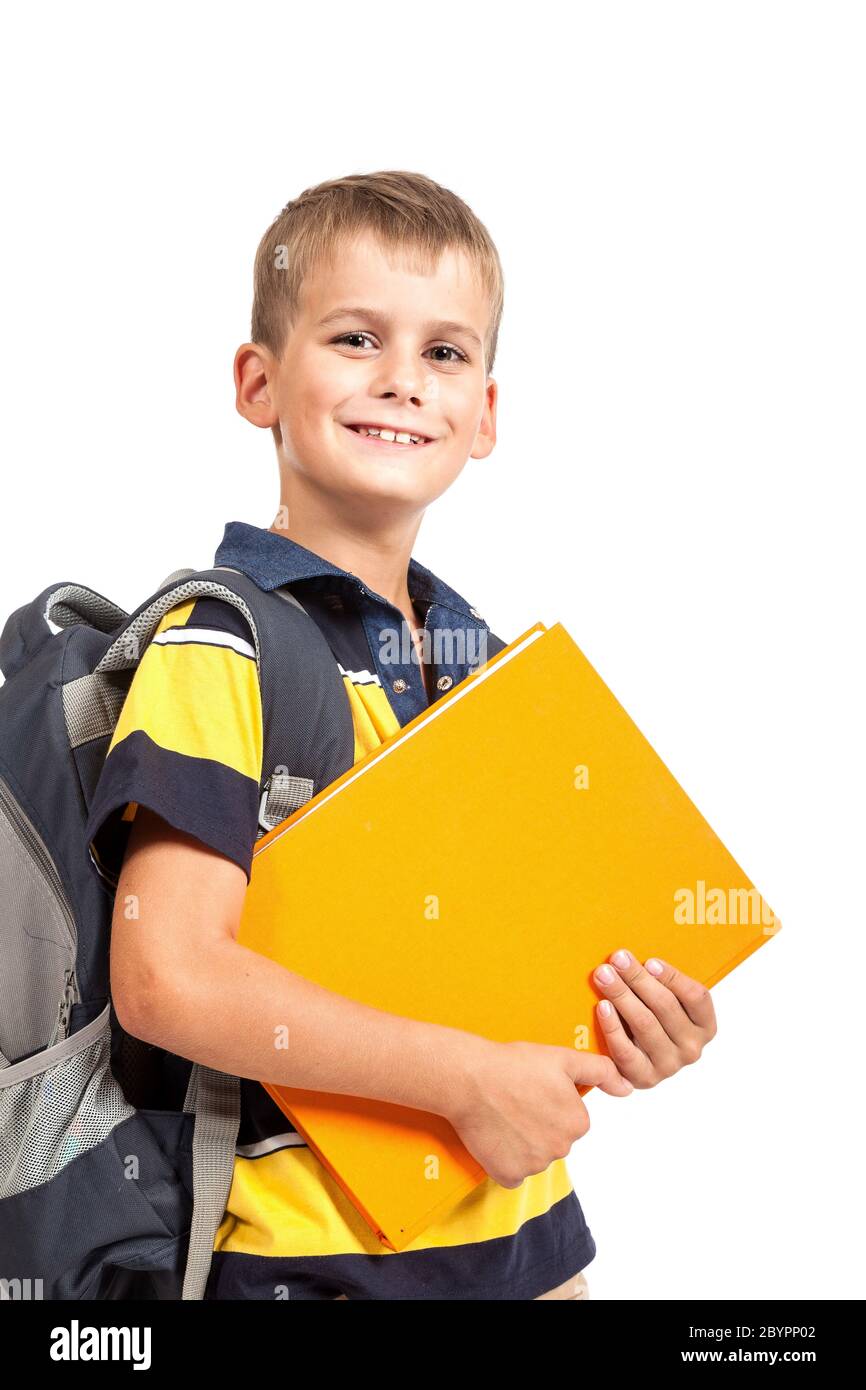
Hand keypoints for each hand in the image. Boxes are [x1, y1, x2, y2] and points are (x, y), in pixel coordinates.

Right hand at [446, 1036, 633, 1188]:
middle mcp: (561, 1149)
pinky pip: (512, 1173)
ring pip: (534, 1156)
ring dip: (522, 1142)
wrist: (470, 1079)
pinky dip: (505, 1159)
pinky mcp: (508, 1175)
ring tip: (503, 1115)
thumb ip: (601, 1071)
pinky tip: (496, 1136)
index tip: (534, 1090)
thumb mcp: (563, 1058)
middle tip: (517, 1100)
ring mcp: (534, 1166)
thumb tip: (628, 1089)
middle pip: (554, 1139)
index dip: (553, 1103)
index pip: (572, 1119)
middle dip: (539, 1124)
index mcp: (578, 1123)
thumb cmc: (515, 1064)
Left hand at [591, 949, 716, 1088]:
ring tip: (604, 975)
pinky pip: (625, 1050)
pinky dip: (612, 1026)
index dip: (673, 977)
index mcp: (705, 1026)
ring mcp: (669, 1065)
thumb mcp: (666, 1002)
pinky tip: (602, 1006)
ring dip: (622, 995)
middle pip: (665, 1006)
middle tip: (618, 959)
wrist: (637, 1061)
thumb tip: (634, 955)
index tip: (649, 961)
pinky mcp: (643, 1078)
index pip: (697, 997)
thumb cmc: (653, 1018)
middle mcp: (691, 1048)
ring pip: (645, 1024)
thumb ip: (660, 982)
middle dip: (638, 978)